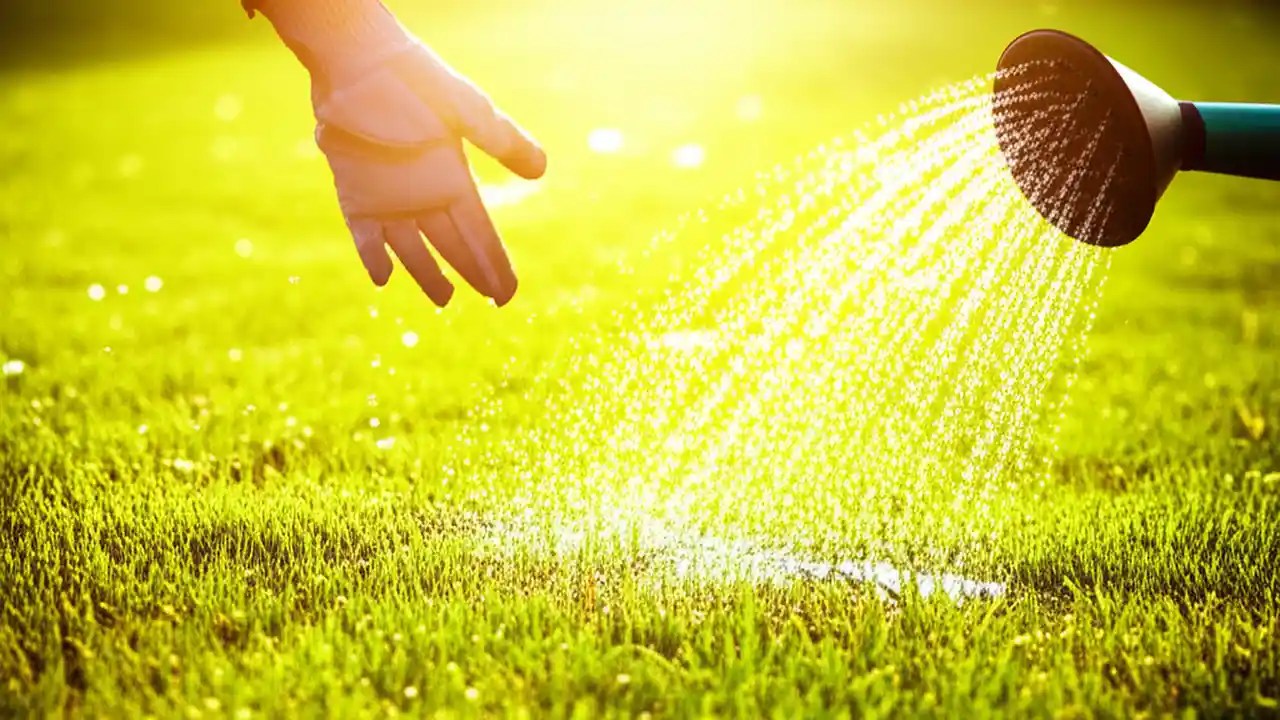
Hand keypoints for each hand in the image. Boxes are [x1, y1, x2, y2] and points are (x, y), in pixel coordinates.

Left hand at [315, 41, 545, 306]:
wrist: (357, 67)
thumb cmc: (414, 83)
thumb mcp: (467, 111)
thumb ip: (501, 141)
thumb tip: (541, 170)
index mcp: (454, 180)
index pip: (480, 234)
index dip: (494, 265)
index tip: (507, 293)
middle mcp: (424, 196)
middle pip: (452, 246)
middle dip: (472, 273)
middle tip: (491, 301)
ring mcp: (389, 199)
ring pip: (411, 250)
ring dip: (426, 275)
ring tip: (444, 300)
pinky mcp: (355, 196)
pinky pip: (366, 237)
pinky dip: (372, 257)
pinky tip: (382, 279)